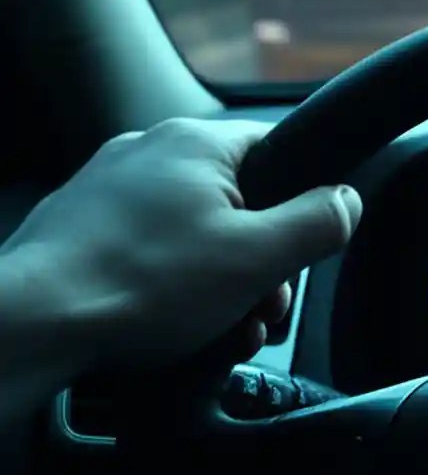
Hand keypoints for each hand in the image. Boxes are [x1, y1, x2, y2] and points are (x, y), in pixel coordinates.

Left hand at [0, 118, 361, 369]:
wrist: (33, 323)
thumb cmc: (139, 286)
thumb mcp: (259, 258)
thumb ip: (317, 224)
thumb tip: (346, 202)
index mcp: (196, 144)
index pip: (281, 153)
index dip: (304, 210)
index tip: (300, 257)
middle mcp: (149, 152)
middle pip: (241, 205)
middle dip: (262, 266)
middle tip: (260, 311)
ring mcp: (109, 190)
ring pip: (197, 235)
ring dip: (223, 286)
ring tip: (219, 330)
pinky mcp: (84, 229)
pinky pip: (153, 254)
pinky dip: (174, 289)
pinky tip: (177, 327)